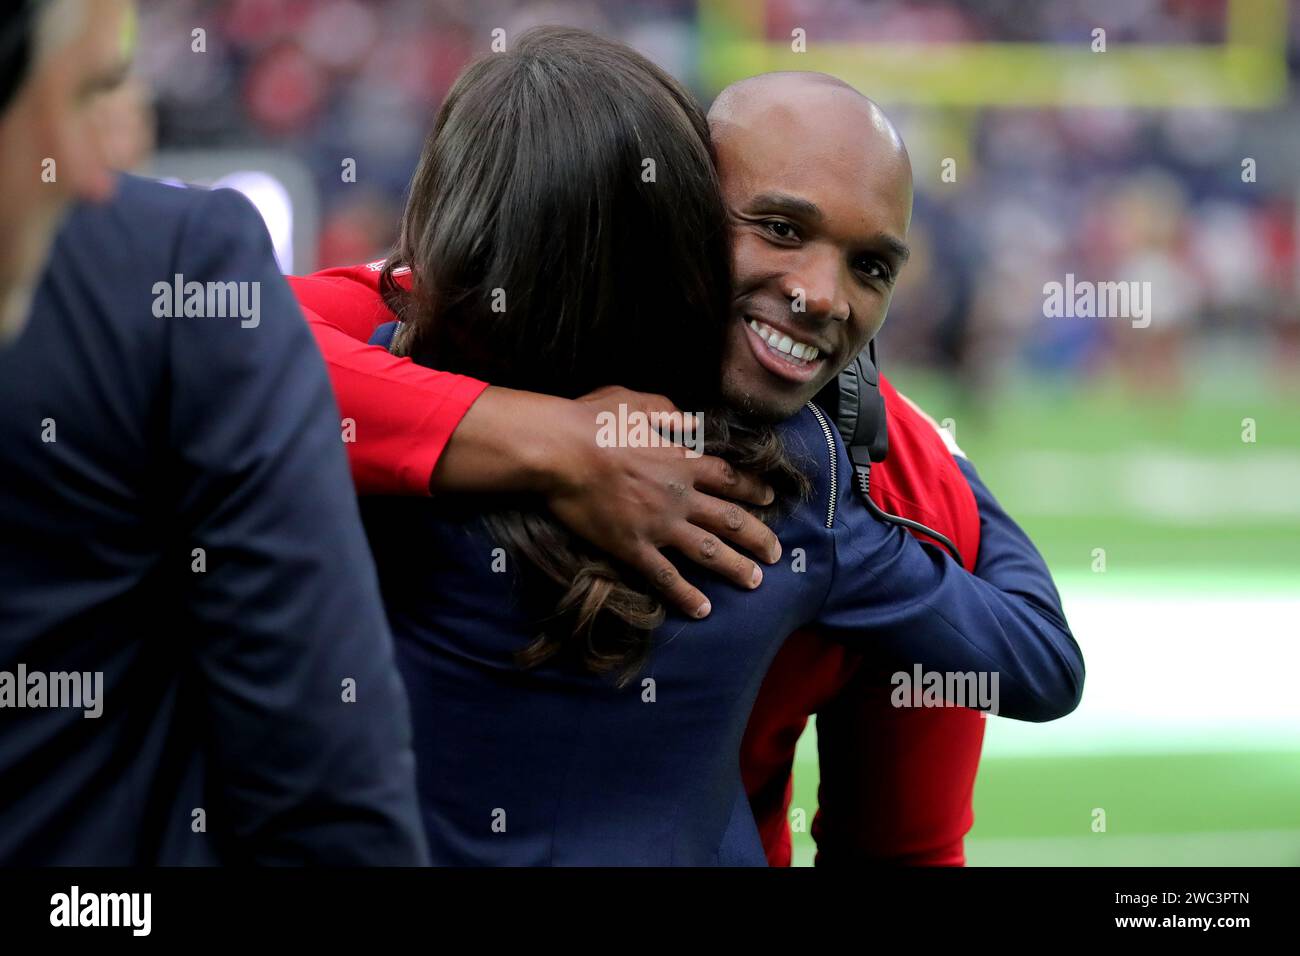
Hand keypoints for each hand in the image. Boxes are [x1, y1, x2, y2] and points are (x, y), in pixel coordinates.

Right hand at [541, 386, 781, 618]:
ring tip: (755, 582)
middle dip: (758, 538)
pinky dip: (686, 595)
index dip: (753, 490)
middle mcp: (680, 496)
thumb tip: (688, 420)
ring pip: (710, 552)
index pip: (730, 478)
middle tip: (776, 554)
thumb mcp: (636, 401)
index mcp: (683, 460)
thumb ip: (667, 410)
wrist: (560, 451)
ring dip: (736, 568)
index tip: (769, 499)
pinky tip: (703, 610)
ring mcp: (659, 525)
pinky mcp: (633, 547)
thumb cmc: (593, 421)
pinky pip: (666, 577)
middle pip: (731, 520)